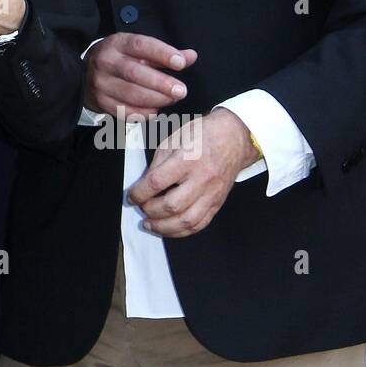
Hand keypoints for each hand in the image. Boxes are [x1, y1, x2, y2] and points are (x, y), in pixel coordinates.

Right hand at [83, 33, 197, 119]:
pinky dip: (144, 113)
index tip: (181, 63)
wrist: (86, 74)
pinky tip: (156, 110)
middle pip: (135, 73)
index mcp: (116, 43)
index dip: (162, 54)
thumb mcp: (138, 50)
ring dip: (156, 100)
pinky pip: (126, 112)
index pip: (140, 46)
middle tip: (181, 91)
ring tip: (172, 99)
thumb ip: (165, 54)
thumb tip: (191, 56)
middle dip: (161, 83)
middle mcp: (105, 61)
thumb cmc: (120, 60)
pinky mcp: (100, 102)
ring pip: (131, 95)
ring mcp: (100, 83)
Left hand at [127, 108, 258, 237]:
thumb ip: (158, 163)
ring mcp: (212, 193)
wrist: (234, 137)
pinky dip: (181, 231)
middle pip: (172, 205)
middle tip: (141, 207)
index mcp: (188, 159)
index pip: (157, 182)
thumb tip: (144, 184)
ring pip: (186, 221)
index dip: (139, 192)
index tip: (131, 196)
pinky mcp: (217, 203)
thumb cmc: (203, 135)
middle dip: (150, 210)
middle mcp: (202, 179)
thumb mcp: (174, 139)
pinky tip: (168, 229)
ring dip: (163, 227)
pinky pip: (199, 224)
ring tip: (150, 224)